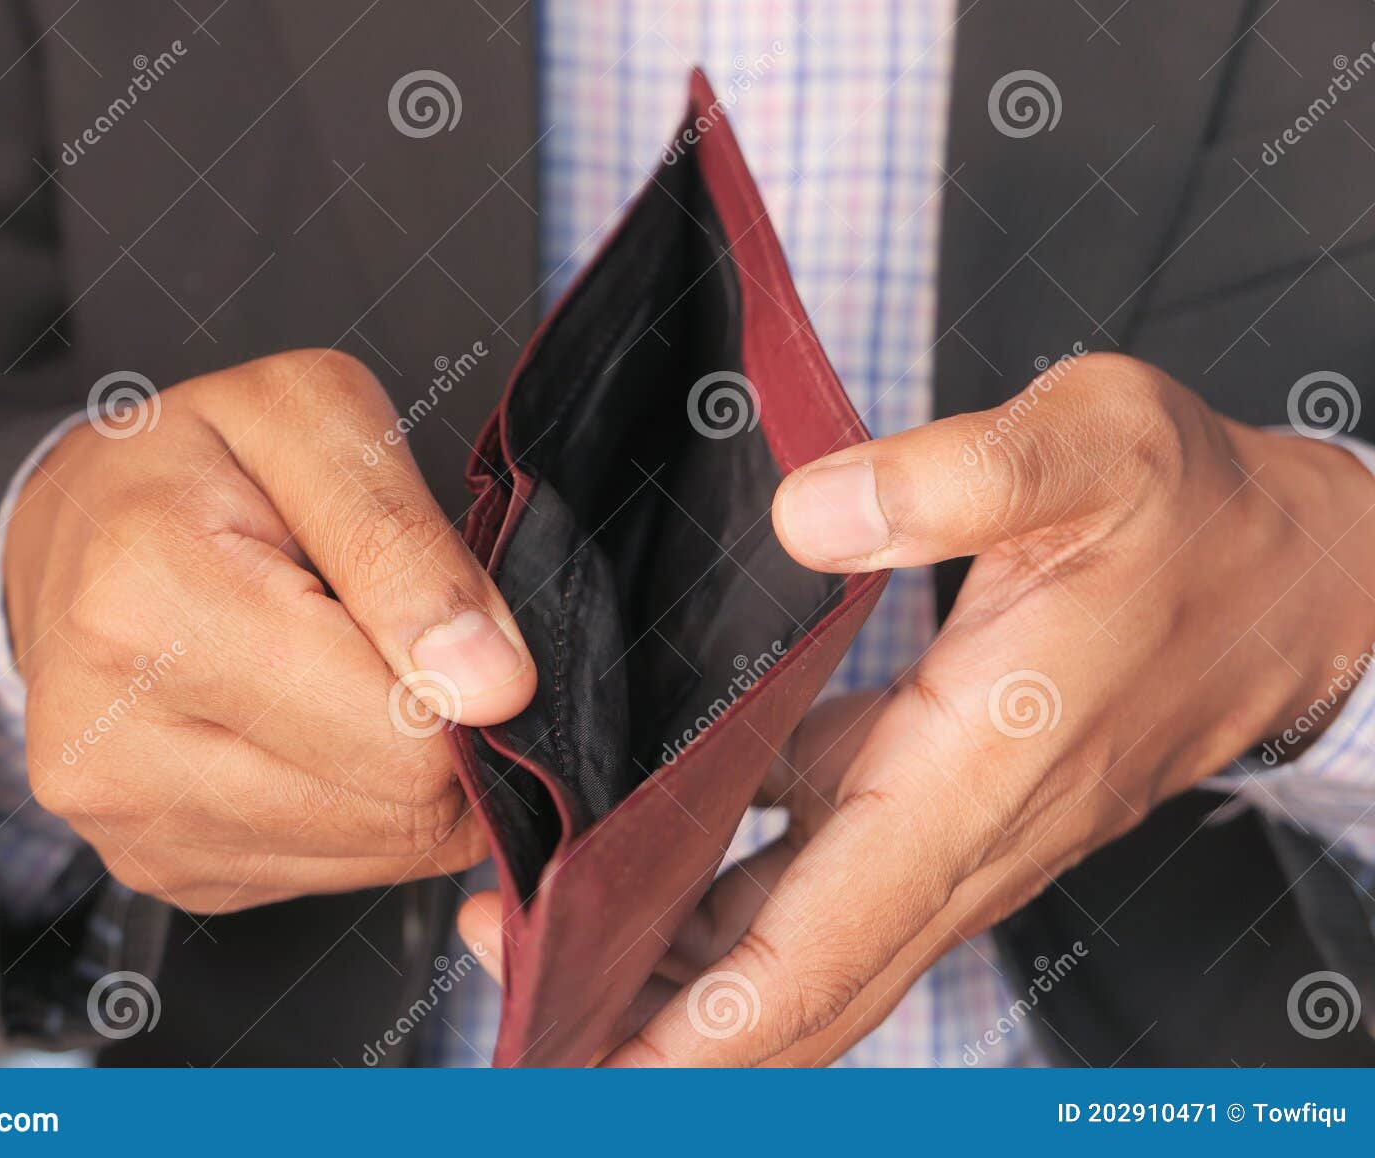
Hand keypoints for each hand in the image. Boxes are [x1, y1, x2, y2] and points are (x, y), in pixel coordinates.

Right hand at [4, 349, 535, 912]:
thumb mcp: (312, 417)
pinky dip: (352, 804)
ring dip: (401, 773)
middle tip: (401, 642)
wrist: (72, 522)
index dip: (468, 682)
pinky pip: (329, 875)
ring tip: (346, 671)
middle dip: (441, 730)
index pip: (400, 738)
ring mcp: (126, 822)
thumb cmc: (196, 454)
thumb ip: (406, 546)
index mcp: (146, 604)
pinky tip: (311, 722)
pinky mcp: (159, 867)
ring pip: (375, 858)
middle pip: (393, 810)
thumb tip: (494, 688)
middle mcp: (113, 740)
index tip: (447, 620)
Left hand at [462, 352, 1374, 1064]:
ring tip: (540, 948)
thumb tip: (808, 516)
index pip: (820, 947)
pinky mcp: (933, 807)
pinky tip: (640, 865)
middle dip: (656, 1033)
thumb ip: (956, 479)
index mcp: (970, 776)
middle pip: (791, 990)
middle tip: (518, 1015)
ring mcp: (943, 837)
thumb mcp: (1088, 452)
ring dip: (674, 974)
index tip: (580, 1053)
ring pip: (795, 950)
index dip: (700, 1025)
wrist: (1287, 583)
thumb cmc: (1190, 520)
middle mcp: (951, 840)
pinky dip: (723, 902)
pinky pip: (814, 886)